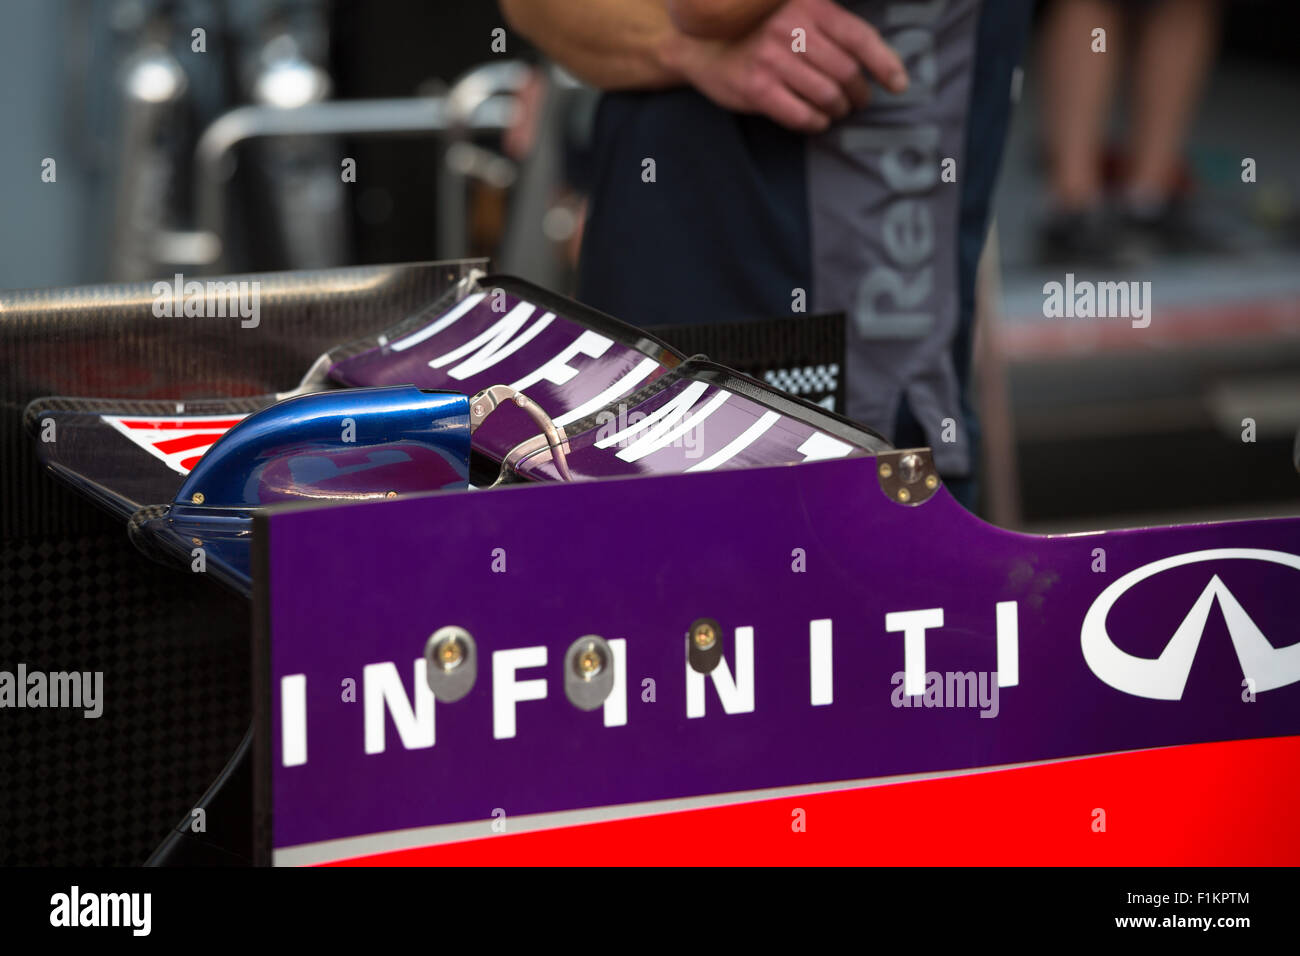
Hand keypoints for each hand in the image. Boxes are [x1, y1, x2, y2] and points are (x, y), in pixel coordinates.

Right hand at [667, 0, 907, 132]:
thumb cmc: (758, 32)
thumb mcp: (795, 13)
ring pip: (827, 97)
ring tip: (835, 111)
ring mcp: (772, 59)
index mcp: (809, 6)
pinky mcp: (757, 88)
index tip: (898, 84)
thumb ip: (829, 28)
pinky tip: (815, 120)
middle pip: (846, 73)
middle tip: (858, 102)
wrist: (703, 46)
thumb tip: (876, 62)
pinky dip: (815, 123)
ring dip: (837, 111)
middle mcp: (791, 28)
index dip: (885, 64)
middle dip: (859, 95)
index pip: (859, 37)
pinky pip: (802, 115)